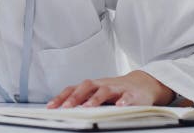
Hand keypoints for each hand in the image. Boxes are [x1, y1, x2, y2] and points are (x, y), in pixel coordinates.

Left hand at [46, 70, 175, 108]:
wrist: (142, 84)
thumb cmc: (116, 90)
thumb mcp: (98, 94)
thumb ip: (84, 100)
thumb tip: (64, 110)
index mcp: (93, 86)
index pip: (74, 89)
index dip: (61, 97)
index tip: (50, 107)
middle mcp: (103, 84)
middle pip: (87, 86)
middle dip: (75, 97)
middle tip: (66, 108)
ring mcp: (118, 88)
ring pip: (105, 90)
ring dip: (96, 99)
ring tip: (88, 108)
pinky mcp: (133, 94)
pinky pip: (128, 96)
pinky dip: (124, 101)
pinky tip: (120, 106)